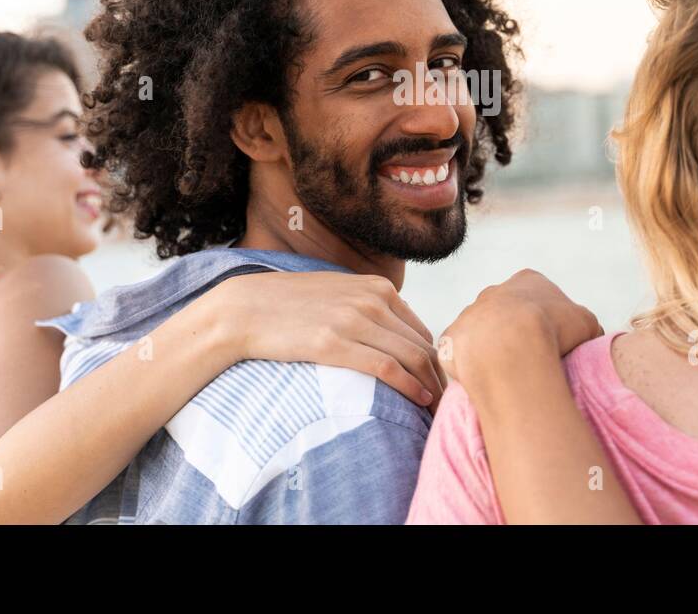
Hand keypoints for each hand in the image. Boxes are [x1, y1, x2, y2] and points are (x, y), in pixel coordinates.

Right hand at [210, 271, 446, 409]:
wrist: (245, 308)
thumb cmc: (291, 305)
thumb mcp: (340, 292)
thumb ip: (370, 306)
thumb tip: (397, 331)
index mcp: (377, 288)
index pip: (423, 329)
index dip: (438, 361)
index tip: (445, 385)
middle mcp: (372, 301)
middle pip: (423, 344)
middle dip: (442, 377)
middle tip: (452, 403)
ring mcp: (354, 321)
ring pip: (411, 356)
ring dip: (431, 386)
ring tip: (439, 410)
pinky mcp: (334, 344)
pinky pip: (386, 366)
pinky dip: (409, 385)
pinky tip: (420, 400)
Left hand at [438, 269, 602, 383]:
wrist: (511, 348)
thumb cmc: (553, 330)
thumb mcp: (586, 323)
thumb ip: (584, 324)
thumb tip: (584, 335)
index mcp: (527, 281)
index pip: (537, 296)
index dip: (546, 320)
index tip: (551, 341)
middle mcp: (493, 292)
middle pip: (506, 313)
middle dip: (515, 333)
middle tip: (527, 359)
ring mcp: (469, 314)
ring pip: (481, 334)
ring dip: (491, 350)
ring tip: (506, 374)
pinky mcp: (450, 339)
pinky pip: (460, 354)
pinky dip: (470, 366)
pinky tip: (484, 380)